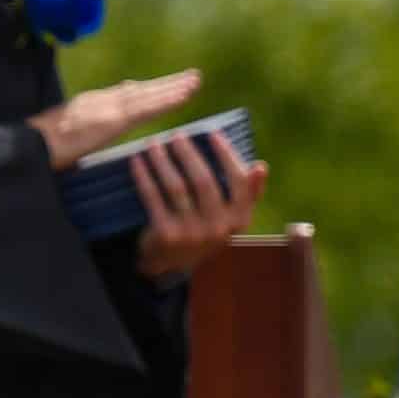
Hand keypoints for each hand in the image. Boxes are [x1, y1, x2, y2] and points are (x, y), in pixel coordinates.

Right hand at [28, 70, 200, 168]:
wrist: (29, 148)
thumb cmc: (36, 152)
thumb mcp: (57, 143)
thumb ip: (73, 143)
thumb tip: (73, 153)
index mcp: (86, 106)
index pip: (121, 96)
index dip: (143, 91)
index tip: (160, 87)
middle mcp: (100, 100)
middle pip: (139, 90)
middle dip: (164, 84)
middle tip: (189, 77)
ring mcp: (107, 108)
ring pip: (147, 95)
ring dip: (173, 87)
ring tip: (195, 81)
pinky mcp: (114, 119)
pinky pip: (147, 107)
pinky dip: (167, 100)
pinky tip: (185, 95)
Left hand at [134, 129, 265, 279]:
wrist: (170, 264)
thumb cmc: (203, 228)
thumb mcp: (229, 216)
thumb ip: (247, 193)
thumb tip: (261, 166)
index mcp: (239, 220)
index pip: (239, 182)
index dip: (226, 155)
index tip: (213, 133)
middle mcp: (217, 228)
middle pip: (204, 181)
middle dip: (189, 153)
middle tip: (177, 135)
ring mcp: (191, 234)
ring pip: (176, 187)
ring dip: (163, 161)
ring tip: (154, 143)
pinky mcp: (166, 235)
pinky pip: (153, 198)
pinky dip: (144, 177)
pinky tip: (137, 161)